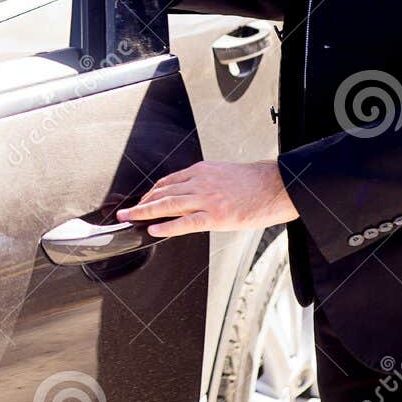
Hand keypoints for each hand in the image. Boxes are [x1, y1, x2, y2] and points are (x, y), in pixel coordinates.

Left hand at [115, 159, 298, 237]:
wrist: (276, 185)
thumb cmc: (254, 181)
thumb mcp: (224, 173)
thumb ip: (205, 181)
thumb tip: (190, 192)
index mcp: (202, 170)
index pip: (168, 182)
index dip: (151, 193)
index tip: (142, 200)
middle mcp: (200, 182)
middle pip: (163, 192)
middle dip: (141, 203)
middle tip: (125, 212)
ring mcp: (207, 199)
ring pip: (168, 205)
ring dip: (145, 213)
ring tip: (130, 220)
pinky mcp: (217, 216)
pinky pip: (186, 222)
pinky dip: (167, 226)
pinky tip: (154, 230)